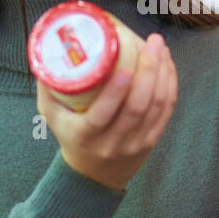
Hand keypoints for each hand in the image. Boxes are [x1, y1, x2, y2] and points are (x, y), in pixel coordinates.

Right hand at [37, 32, 177, 190]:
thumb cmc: (70, 135)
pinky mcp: (152, 140)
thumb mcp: (51, 115)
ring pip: (156, 105)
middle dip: (148, 69)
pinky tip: (167, 63)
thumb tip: (50, 48)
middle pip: (137, 105)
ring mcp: (136, 143)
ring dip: (162, 72)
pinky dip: (170, 83)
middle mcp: (112, 142)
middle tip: (149, 41)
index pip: (104, 112)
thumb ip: (49, 85)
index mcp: (85, 135)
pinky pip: (166, 110)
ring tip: (158, 45)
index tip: (125, 57)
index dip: (117, 86)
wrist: (92, 176)